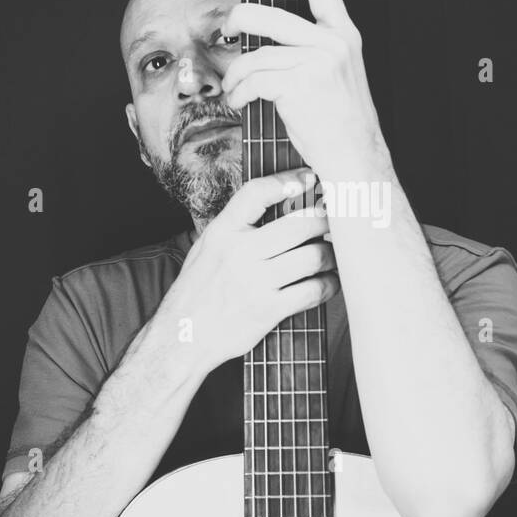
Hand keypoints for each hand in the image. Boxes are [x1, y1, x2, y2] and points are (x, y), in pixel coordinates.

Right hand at [158, 168, 338, 372]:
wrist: (181, 338)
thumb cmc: (197, 291)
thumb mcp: (206, 248)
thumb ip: (236, 227)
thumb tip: (280, 203)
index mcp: (222, 232)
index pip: (257, 193)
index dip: (287, 181)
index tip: (309, 178)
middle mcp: (240, 252)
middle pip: (300, 225)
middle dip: (326, 222)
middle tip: (335, 223)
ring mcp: (256, 282)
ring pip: (313, 257)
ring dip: (331, 255)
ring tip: (333, 255)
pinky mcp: (269, 310)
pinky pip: (313, 290)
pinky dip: (329, 285)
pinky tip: (330, 282)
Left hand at [222, 0, 388, 181]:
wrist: (355, 154)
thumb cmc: (341, 121)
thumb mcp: (338, 72)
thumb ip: (313, 47)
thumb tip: (267, 34)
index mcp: (345, 35)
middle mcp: (333, 43)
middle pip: (270, 14)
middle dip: (239, 19)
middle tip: (229, 28)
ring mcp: (316, 62)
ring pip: (256, 55)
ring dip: (235, 73)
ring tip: (234, 87)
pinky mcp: (298, 84)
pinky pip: (254, 80)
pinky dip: (240, 92)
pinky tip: (240, 101)